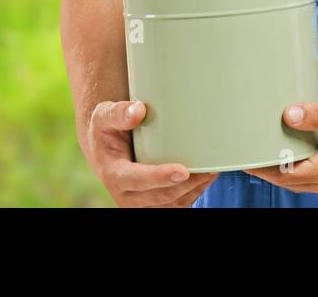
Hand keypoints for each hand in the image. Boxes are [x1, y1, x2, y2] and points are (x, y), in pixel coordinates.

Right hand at [84, 99, 217, 206]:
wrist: (106, 148)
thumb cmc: (108, 129)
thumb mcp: (104, 116)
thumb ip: (119, 113)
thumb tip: (138, 110)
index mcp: (113, 173)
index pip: (136, 180)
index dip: (160, 177)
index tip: (183, 170)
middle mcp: (125, 194)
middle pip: (160, 197)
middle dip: (186, 186)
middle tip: (209, 168)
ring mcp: (138, 203)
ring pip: (170, 206)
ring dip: (193, 191)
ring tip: (212, 171)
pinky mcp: (151, 204)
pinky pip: (174, 207)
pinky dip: (191, 195)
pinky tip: (204, 179)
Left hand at [243, 96, 317, 198]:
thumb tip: (290, 114)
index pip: (286, 173)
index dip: (263, 165)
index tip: (244, 155)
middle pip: (288, 182)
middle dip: (266, 169)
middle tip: (245, 153)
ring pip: (298, 183)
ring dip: (280, 171)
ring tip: (261, 153)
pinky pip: (309, 181)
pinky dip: (295, 171)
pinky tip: (288, 157)